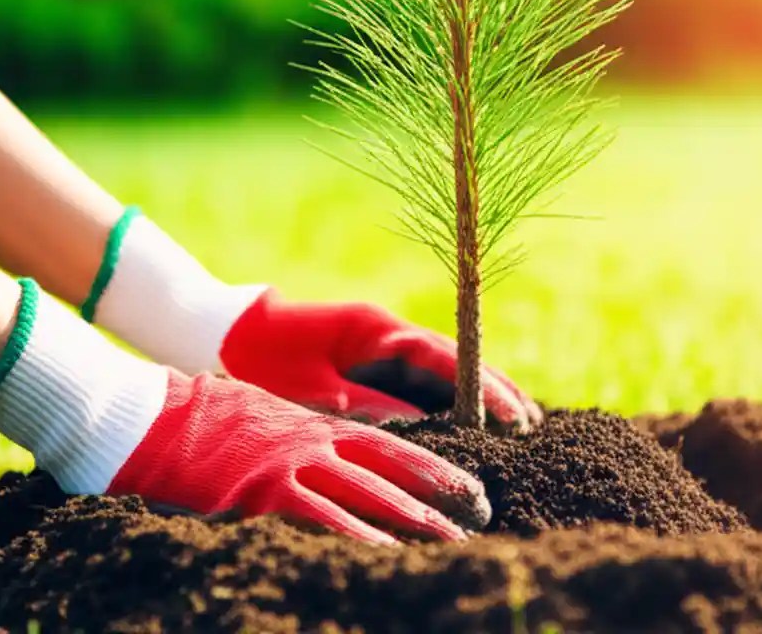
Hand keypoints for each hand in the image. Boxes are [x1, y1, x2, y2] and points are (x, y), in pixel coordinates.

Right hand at [106, 371, 490, 543]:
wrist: (155, 416)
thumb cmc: (206, 419)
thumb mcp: (269, 417)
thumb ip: (307, 438)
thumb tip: (338, 461)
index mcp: (318, 424)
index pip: (393, 448)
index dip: (435, 469)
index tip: (470, 489)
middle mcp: (316, 443)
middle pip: (392, 474)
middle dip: (438, 500)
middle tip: (480, 521)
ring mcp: (292, 467)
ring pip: (369, 496)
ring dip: (414, 522)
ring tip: (451, 544)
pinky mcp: (266, 493)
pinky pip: (324, 520)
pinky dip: (359, 538)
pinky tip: (387, 557)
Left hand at [218, 290, 541, 428]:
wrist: (224, 334)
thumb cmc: (262, 360)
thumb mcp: (313, 391)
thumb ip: (366, 407)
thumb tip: (421, 431)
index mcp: (376, 329)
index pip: (443, 358)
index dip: (483, 389)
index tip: (516, 418)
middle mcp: (387, 332)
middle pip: (456, 361)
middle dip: (496, 391)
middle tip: (537, 426)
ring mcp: (382, 346)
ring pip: (444, 372)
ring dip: (480, 396)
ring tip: (522, 426)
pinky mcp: (372, 362)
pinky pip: (421, 382)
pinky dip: (449, 402)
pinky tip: (473, 427)